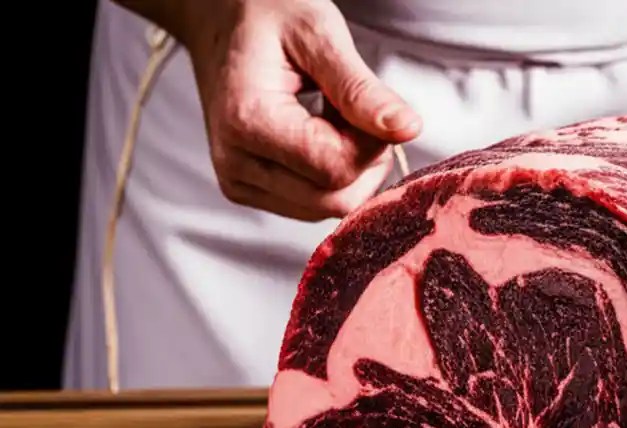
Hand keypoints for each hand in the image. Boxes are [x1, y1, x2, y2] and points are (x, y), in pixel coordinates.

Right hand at [170, 0, 421, 220]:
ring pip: (327, 208)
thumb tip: (407, 129)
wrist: (220, 18)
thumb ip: (361, 89)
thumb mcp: (319, 34)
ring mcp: (238, 181)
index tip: (367, 103)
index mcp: (247, 120)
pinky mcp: (249, 189)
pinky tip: (318, 134)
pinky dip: (330, 176)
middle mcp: (235, 162)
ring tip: (331, 117)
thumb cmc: (267, 14)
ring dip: (349, 168)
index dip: (372, 142)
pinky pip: (312, 206)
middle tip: (355, 111)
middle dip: (364, 159)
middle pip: (336, 200)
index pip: (338, 168)